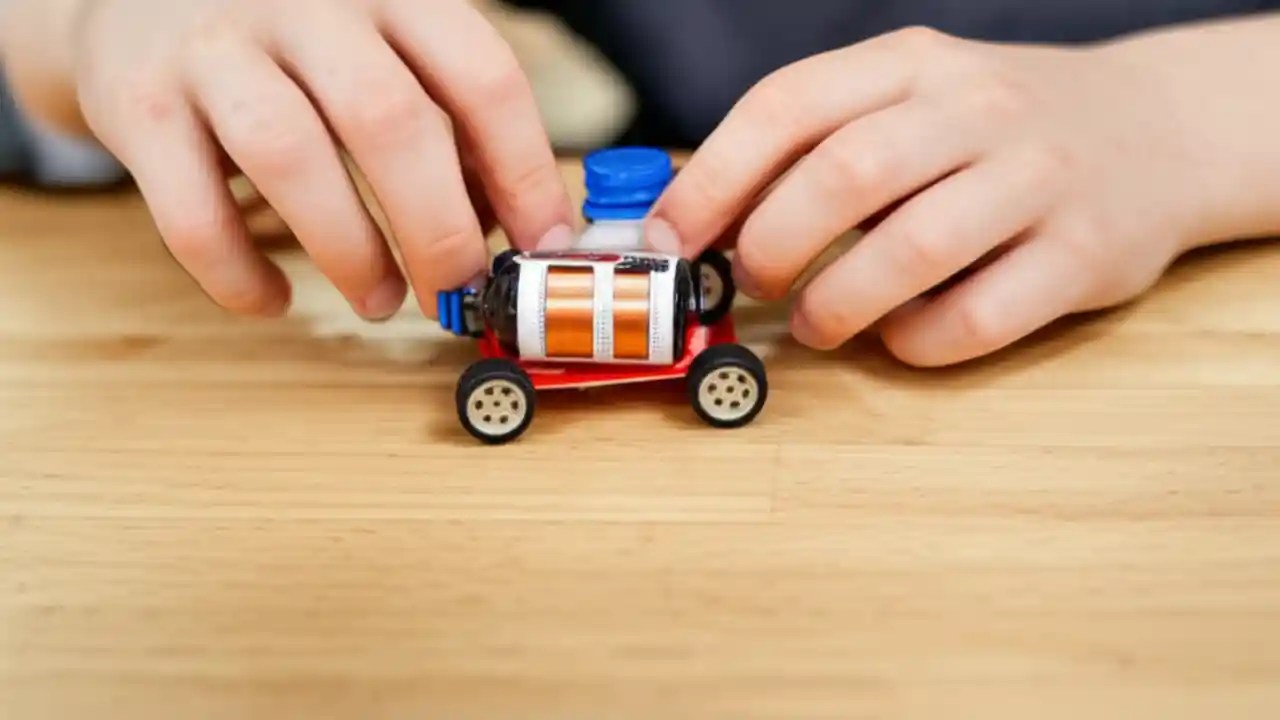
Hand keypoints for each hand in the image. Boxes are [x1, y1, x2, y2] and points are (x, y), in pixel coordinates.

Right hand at [71, 0, 571, 318]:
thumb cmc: (288, 45)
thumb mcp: (379, 51)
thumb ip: (446, 122)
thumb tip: (513, 228)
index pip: (482, 78)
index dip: (525, 174)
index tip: (543, 247)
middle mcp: (304, 6)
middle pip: (391, 121)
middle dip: (438, 230)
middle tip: (454, 290)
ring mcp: (215, 48)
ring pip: (291, 157)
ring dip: (349, 253)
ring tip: (377, 299)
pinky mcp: (137, 103)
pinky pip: (192, 211)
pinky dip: (239, 275)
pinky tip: (272, 299)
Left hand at [651, 27, 1215, 365]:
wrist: (1158, 130)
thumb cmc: (995, 131)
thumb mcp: (911, 102)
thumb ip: (819, 147)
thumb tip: (703, 220)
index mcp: (912, 64)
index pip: (787, 106)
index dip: (711, 180)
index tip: (667, 240)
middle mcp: (978, 107)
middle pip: (845, 175)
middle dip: (773, 245)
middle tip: (754, 282)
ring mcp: (1039, 177)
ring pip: (914, 248)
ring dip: (839, 304)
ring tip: (818, 324)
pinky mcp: (1085, 253)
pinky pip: (979, 315)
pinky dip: (916, 342)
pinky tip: (900, 337)